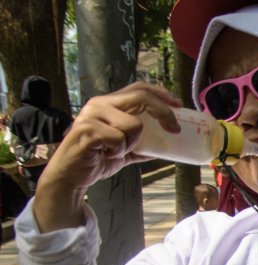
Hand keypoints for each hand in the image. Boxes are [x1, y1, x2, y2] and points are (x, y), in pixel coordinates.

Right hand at [34, 83, 181, 231]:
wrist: (71, 176)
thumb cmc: (96, 160)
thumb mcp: (125, 150)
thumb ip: (142, 145)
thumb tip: (167, 147)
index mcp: (109, 104)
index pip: (139, 88)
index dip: (161, 94)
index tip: (179, 105)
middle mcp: (100, 104)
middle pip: (141, 97)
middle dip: (164, 113)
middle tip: (175, 130)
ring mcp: (92, 115)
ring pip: (134, 124)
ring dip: (133, 143)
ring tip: (117, 151)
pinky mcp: (87, 130)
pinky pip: (119, 139)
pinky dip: (119, 151)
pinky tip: (105, 154)